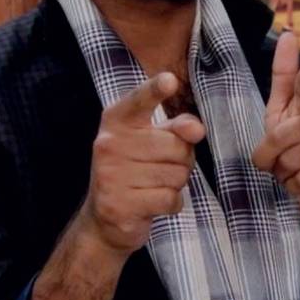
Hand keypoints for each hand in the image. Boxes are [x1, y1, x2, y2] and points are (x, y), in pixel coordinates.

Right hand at [78, 73, 205, 255]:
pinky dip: (171, 204)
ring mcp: (110, 175)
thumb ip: (178, 127)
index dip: (155, 90)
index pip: (139, 100)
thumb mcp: (154, 140)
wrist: (103, 219)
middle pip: (178, 146)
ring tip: (153, 185)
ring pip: (178, 174)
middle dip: (181, 160)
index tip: (170, 79)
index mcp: (117, 120)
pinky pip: (171, 199)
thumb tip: (196, 129)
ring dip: (175, 184)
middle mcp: (109, 144)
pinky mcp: (119, 205)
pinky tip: (152, 203)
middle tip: (159, 168)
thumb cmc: (135, 169)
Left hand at [252, 32, 299, 222]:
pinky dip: (296, 186)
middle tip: (278, 159)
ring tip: (295, 170)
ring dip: (283, 172)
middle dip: (270, 153)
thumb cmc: (295, 146)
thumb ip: (283, 78)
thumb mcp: (281, 112)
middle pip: (283, 135)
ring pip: (291, 160)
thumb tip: (289, 35)